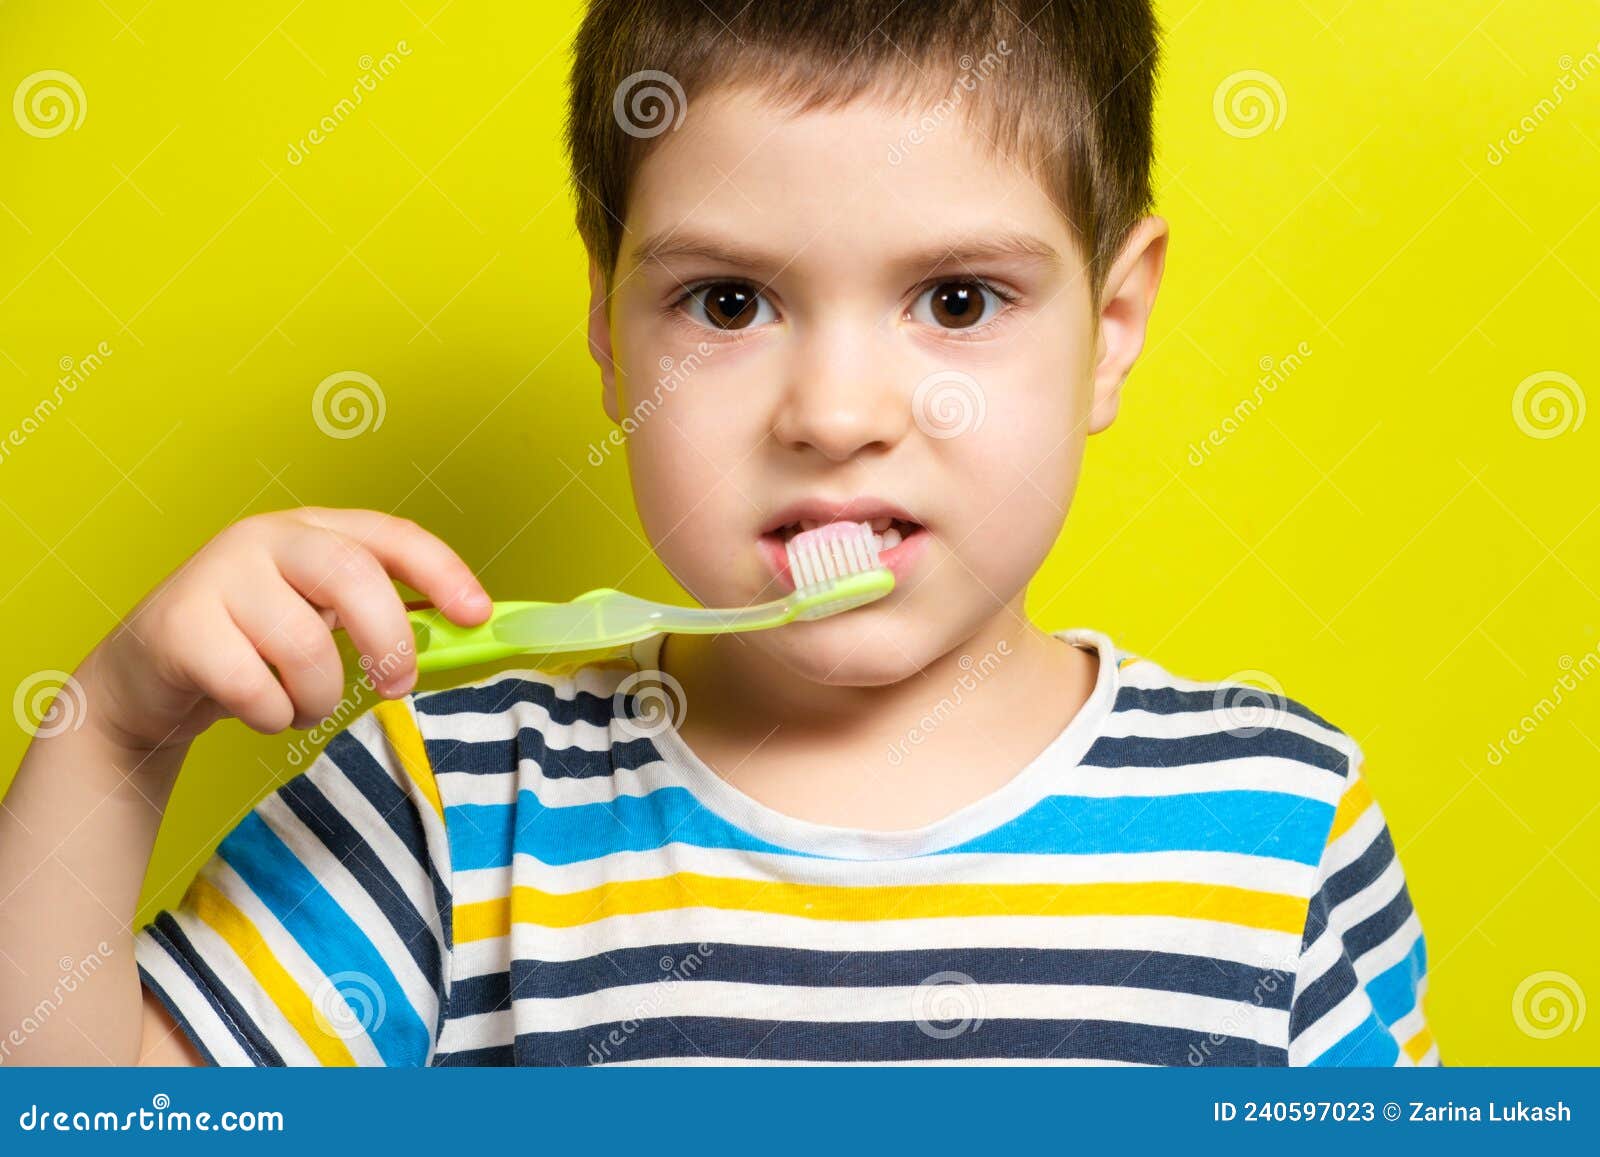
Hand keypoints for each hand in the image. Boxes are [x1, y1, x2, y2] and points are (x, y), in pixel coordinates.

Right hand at [82, 507, 490, 752]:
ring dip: (318, 697)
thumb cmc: (253, 646)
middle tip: (399, 686)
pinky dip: (272, 716)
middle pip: (351, 575)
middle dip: (389, 640)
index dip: (440, 571)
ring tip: (302, 704)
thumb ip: (382, 614)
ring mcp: (217, 576)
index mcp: (311, 529)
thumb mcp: (318, 617)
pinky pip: (255, 687)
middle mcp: (264, 538)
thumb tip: (467, 632)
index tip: (477, 614)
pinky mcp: (181, 627)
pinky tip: (259, 710)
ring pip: (305, 645)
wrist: (146, 677)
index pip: (390, 534)